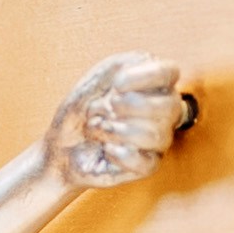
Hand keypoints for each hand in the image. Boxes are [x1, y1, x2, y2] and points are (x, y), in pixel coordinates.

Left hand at [45, 52, 188, 193]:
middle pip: (170, 105)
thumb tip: (138, 80)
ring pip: (155, 135)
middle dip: (132, 105)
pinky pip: (144, 163)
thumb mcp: (97, 77)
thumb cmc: (82, 108)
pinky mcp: (148, 165)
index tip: (116, 85)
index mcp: (154, 84)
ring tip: (98, 128)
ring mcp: (159, 140)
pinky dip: (118, 154)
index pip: (169, 72)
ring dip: (116, 130)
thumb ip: (121, 67)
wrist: (63, 145)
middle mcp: (164, 112)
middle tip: (108, 108)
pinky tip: (105, 148)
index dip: (145, 76)